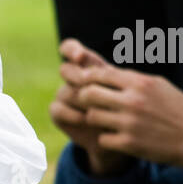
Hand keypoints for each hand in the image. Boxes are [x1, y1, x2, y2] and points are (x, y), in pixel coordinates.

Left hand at [50, 37, 182, 169]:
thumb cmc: (175, 109)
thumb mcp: (158, 86)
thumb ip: (132, 79)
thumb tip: (105, 72)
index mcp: (140, 83)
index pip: (100, 74)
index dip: (88, 79)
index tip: (87, 85)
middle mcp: (133, 101)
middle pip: (88, 94)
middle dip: (85, 98)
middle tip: (89, 104)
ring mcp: (130, 123)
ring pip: (91, 116)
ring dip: (94, 119)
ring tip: (104, 121)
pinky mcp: (129, 144)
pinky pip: (102, 139)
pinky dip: (106, 139)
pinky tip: (115, 137)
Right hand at [50, 39, 126, 173]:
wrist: (118, 134)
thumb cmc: (126, 108)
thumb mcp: (126, 90)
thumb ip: (116, 79)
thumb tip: (110, 72)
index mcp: (88, 66)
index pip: (70, 48)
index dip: (71, 49)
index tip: (79, 57)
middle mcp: (73, 79)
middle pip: (65, 70)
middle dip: (76, 76)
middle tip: (87, 83)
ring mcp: (65, 95)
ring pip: (64, 91)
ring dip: (80, 100)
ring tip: (97, 109)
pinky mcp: (58, 112)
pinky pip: (56, 108)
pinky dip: (70, 114)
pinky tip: (85, 119)